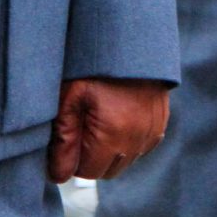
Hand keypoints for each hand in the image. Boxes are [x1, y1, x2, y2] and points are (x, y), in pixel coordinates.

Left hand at [47, 77, 169, 183]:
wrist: (130, 41)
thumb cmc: (95, 66)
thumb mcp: (70, 97)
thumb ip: (63, 140)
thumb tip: (57, 175)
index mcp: (112, 135)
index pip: (86, 171)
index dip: (72, 157)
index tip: (67, 135)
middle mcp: (135, 140)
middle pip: (105, 170)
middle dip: (90, 156)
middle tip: (81, 126)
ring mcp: (151, 134)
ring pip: (123, 161)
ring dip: (109, 150)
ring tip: (99, 119)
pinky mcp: (159, 126)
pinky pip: (140, 148)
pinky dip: (127, 141)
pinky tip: (117, 118)